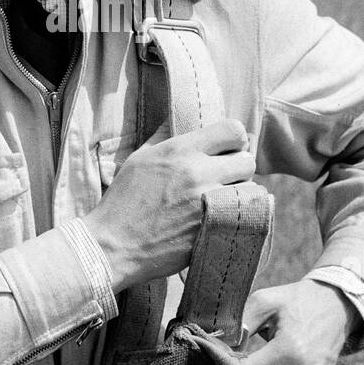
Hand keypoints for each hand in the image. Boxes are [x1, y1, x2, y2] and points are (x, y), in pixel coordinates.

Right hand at [80, 118, 255, 289]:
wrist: (113, 246)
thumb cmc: (122, 202)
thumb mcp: (139, 159)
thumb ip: (163, 137)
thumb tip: (176, 118)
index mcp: (180, 151)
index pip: (232, 130)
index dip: (236, 139)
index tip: (229, 149)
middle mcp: (198, 173)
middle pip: (248, 161)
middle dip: (240, 168)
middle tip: (227, 177)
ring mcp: (208, 204)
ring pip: (251, 191)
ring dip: (241, 194)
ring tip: (224, 200)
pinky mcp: (213, 230)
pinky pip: (245, 217)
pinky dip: (238, 216)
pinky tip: (224, 218)